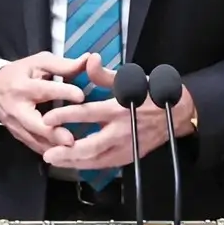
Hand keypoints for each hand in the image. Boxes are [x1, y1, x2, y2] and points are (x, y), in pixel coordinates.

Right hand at [0, 49, 91, 155]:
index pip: (43, 89)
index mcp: (23, 86)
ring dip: (54, 148)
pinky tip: (66, 157)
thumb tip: (89, 59)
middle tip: (71, 140)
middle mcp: (18, 108)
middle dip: (52, 132)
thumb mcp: (38, 63)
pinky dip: (51, 154)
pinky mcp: (19, 136)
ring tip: (74, 153)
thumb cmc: (21, 74)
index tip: (81, 96)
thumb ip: (63, 65)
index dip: (62, 92)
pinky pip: (36, 148)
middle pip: (34, 122)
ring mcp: (17, 125)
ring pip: (36, 140)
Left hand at [40, 62, 197, 172]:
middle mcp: (122, 132)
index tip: (46, 119)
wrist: (177, 113)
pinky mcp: (131, 157)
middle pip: (91, 147)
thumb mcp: (128, 78)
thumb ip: (104, 74)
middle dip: (67, 152)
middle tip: (47, 154)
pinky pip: (107, 164)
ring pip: (98, 161)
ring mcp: (127, 148)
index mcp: (118, 110)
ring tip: (55, 161)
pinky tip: (75, 164)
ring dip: (75, 163)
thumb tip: (90, 59)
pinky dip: (89, 165)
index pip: (87, 114)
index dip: (65, 117)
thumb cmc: (149, 93)